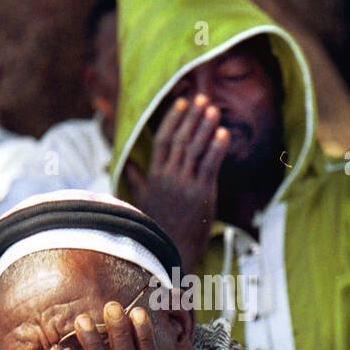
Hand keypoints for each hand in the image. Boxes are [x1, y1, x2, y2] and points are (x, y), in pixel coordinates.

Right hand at [124, 94, 229, 274]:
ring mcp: (186, 185)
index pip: (163, 139)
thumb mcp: (141, 200)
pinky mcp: (203, 194)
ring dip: (206, 127)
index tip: (181, 102)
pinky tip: (225, 133)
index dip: (173, 119)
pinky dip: (218, 148)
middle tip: (201, 98)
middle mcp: (168, 177)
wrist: (172, 252)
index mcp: (154, 176)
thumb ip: (136, 178)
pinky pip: (211, 165)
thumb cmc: (158, 227)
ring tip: (214, 109)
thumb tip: (125, 163)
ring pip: (196, 149)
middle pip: (181, 139)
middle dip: (192, 116)